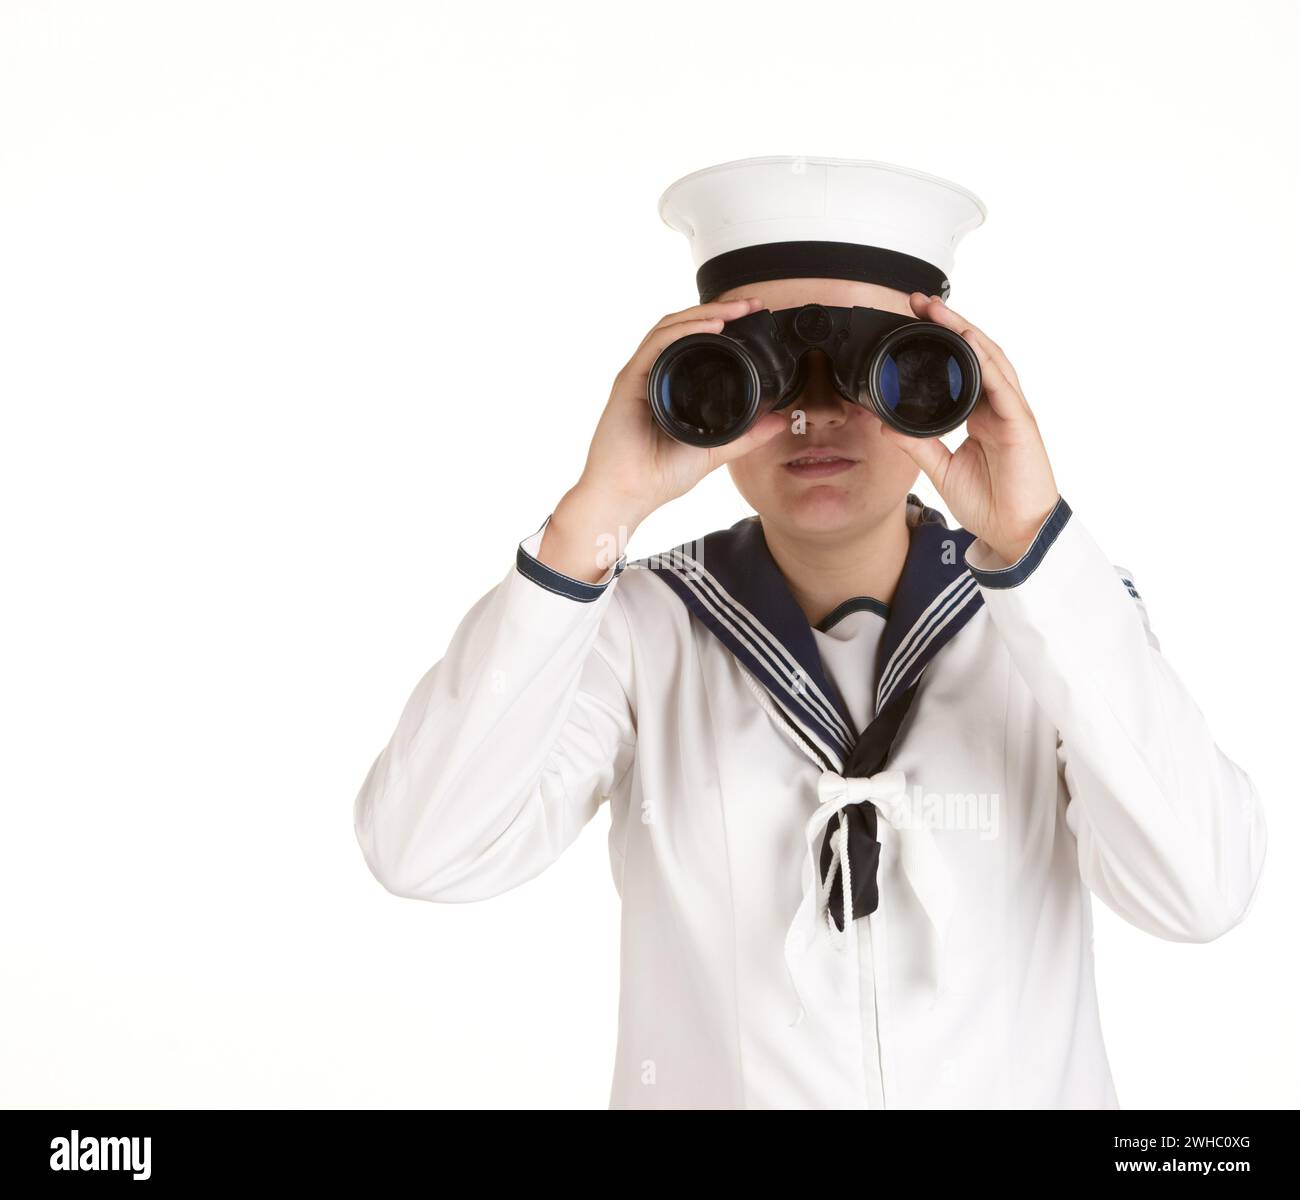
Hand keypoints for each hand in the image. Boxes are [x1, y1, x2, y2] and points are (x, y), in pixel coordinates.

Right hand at [539, 297, 785, 581]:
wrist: (628, 495)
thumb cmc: (658, 477)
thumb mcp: (714, 451)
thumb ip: (746, 436)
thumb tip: (778, 421)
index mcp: (670, 386)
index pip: (696, 343)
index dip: (723, 324)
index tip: (753, 316)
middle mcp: (653, 374)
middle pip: (684, 328)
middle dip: (718, 310)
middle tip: (751, 304)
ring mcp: (639, 375)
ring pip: (670, 328)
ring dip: (703, 314)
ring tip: (734, 310)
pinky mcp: (629, 381)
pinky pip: (656, 345)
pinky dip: (683, 331)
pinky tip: (708, 327)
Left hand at [875, 294, 1059, 564]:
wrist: (1014, 533)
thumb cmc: (988, 502)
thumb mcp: (942, 470)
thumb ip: (919, 445)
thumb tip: (887, 424)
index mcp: (981, 414)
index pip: (961, 367)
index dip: (941, 342)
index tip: (912, 322)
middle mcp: (997, 406)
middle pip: (975, 354)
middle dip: (950, 325)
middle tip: (919, 302)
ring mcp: (1011, 412)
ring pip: (989, 360)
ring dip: (965, 331)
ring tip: (939, 311)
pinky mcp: (1020, 423)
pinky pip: (1002, 386)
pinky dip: (986, 361)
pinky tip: (969, 342)